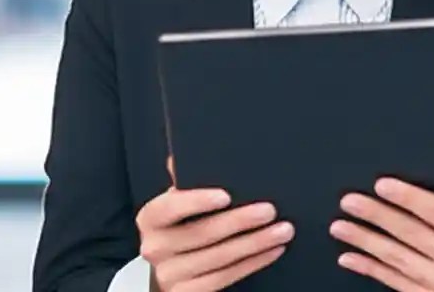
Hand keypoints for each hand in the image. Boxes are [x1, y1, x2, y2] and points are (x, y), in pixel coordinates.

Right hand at [139, 156, 293, 290]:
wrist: (171, 269)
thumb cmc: (181, 226)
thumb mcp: (179, 203)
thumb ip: (186, 181)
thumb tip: (184, 155)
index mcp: (151, 218)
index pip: (169, 207)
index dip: (196, 201)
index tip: (226, 195)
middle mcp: (155, 248)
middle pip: (202, 234)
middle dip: (240, 221)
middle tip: (270, 210)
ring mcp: (169, 274)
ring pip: (218, 258)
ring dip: (255, 243)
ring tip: (282, 230)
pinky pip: (224, 278)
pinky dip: (252, 263)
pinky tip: (272, 250)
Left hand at [331, 167, 433, 291]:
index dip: (408, 198)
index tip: (381, 185)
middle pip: (412, 233)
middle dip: (377, 215)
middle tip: (349, 201)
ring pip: (397, 258)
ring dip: (365, 241)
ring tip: (340, 226)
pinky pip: (394, 281)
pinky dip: (370, 268)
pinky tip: (350, 257)